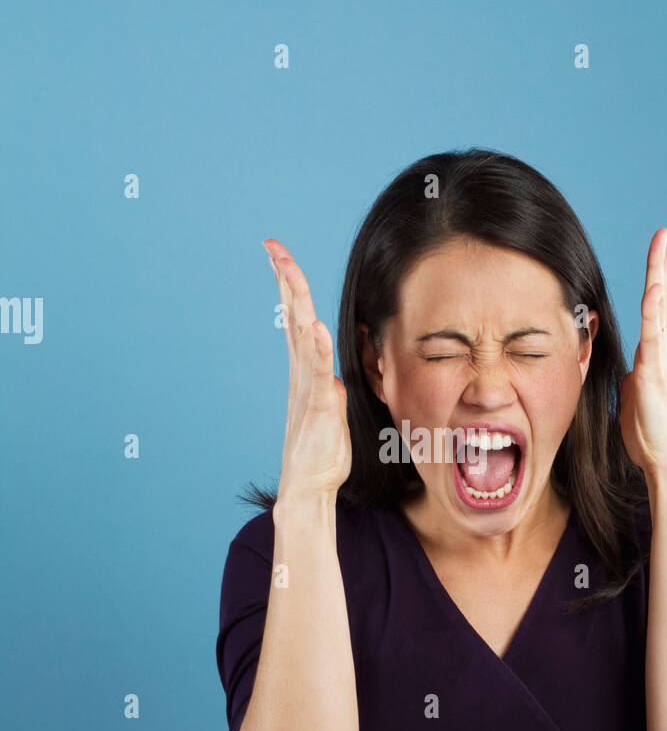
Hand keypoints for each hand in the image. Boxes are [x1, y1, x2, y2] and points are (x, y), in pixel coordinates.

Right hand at [263, 239, 351, 504]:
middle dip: (284, 278)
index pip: (296, 317)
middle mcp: (302, 371)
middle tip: (271, 245)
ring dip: (296, 301)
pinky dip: (314, 347)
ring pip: (300, 334)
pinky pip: (316, 370)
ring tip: (287, 269)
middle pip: (292, 314)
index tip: (276, 254)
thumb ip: (328, 390)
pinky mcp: (318, 404)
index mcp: (305, 368)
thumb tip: (331, 379)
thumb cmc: (321, 452)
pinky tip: (311, 325)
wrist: (310, 485)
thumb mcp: (330, 411)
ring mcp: (308, 385)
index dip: (288, 285)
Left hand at [619, 218, 666, 480]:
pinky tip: (656, 286)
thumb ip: (633, 376)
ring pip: (660, 305)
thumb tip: (629, 370)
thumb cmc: (650, 434)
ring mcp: (660, 358)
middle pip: (665, 291)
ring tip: (666, 237)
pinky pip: (654, 336)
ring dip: (662, 269)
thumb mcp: (635, 395)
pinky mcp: (654, 374)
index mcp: (656, 349)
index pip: (658, 300)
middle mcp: (662, 347)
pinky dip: (654, 309)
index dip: (662, 268)